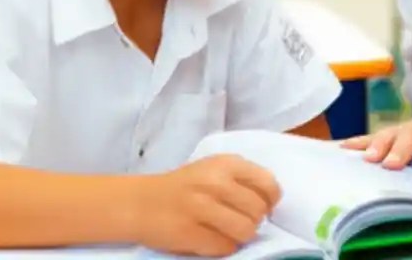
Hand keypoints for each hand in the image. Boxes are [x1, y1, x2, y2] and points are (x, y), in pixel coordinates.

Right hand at [135, 154, 281, 256]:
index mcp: (225, 163)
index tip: (263, 207)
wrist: (140, 202)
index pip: (268, 184)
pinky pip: (225, 247)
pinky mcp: (190, 232)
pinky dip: (224, 247)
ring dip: (241, 236)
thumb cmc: (184, 187)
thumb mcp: (214, 170)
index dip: (270, 201)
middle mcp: (215, 182)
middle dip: (254, 221)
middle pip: (258, 211)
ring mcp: (201, 208)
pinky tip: (212, 238)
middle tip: (239, 220)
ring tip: (228, 231)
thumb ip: (242, 179)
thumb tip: (271, 202)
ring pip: (246, 231)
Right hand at [341, 109, 411, 173]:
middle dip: (400, 149)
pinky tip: (342, 149)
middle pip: (409, 135)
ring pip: (388, 135)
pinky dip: (357, 143)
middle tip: (392, 165)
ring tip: (367, 160)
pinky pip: (371, 139)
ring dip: (376, 146)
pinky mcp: (391, 138)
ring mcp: (404, 130)